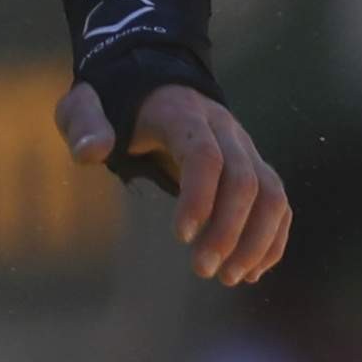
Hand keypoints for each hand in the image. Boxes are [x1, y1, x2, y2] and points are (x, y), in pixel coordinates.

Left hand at [58, 79, 291, 284]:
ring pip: (271, 193)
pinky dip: (272, 236)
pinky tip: (251, 270)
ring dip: (257, 240)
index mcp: (183, 115)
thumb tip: (91, 152)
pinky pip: (277, 201)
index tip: (181, 236)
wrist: (154, 84)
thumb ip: (85, 124)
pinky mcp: (253, 164)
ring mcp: (244, 146)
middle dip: (229, 230)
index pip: (205, 155)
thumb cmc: (114, 103)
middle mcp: (224, 128)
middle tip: (203, 271)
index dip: (199, 196)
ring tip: (230, 278)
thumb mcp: (84, 105)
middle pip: (245, 180)